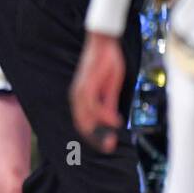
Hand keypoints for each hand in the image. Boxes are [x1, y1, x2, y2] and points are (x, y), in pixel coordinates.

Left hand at [71, 32, 125, 153]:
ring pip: (86, 119)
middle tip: (110, 149)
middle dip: (96, 140)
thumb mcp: (110, 88)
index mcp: (81, 99)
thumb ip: (108, 104)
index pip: (83, 124)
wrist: (103, 44)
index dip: (94, 137)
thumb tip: (111, 122)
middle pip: (82, 126)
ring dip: (100, 132)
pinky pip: (94, 106)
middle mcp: (77, 98)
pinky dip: (104, 117)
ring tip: (112, 141)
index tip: (107, 146)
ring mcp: (80, 92)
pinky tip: (116, 123)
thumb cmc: (107, 64)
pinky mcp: (87, 86)